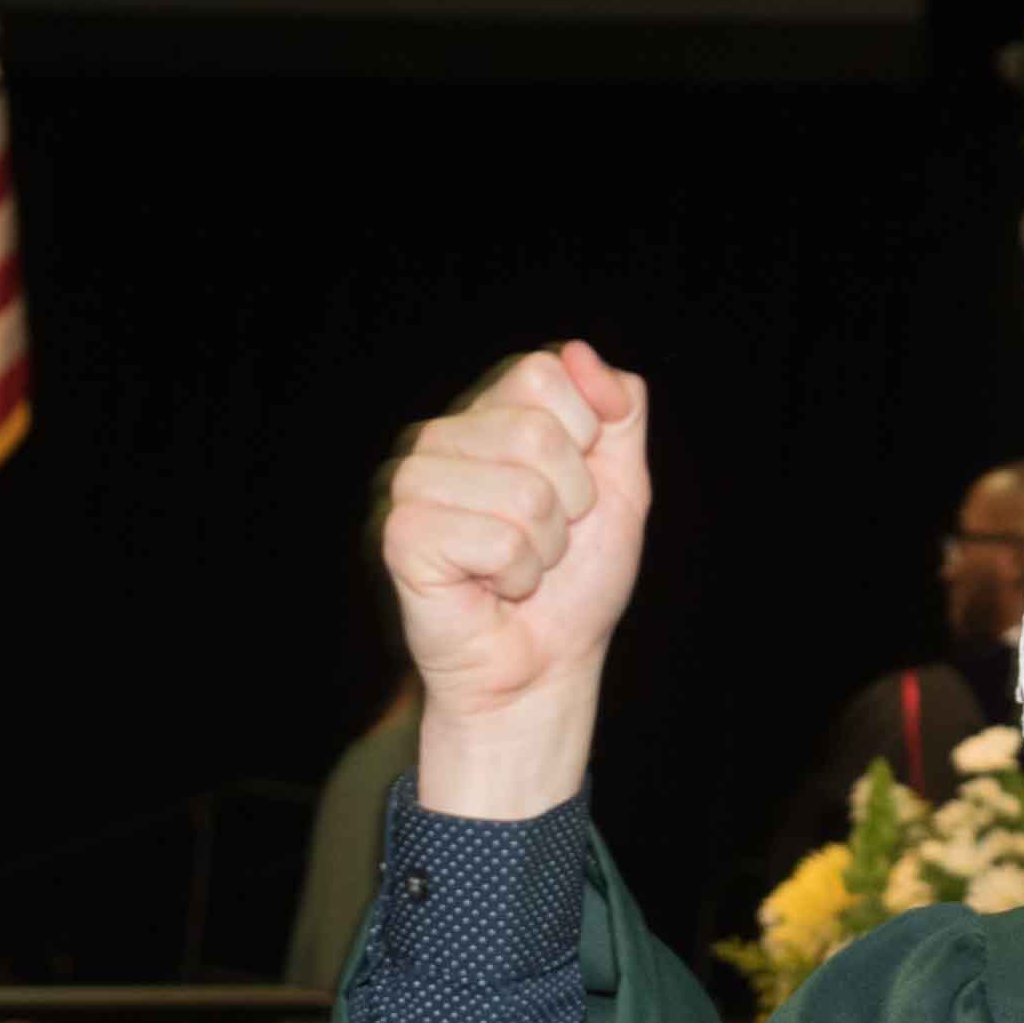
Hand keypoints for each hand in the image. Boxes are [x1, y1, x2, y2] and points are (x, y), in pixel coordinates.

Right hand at [384, 343, 649, 817]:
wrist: (542, 669)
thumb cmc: (574, 582)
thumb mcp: (621, 484)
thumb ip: (618, 410)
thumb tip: (582, 354)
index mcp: (483, 415)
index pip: (545, 373)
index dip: (583, 439)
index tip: (572, 493)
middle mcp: (437, 439)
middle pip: (537, 431)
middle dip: (569, 502)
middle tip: (543, 543)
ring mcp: (412, 485)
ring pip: (523, 490)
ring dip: (544, 547)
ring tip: (517, 571)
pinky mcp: (402, 536)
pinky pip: (497, 539)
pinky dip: (515, 577)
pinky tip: (491, 590)